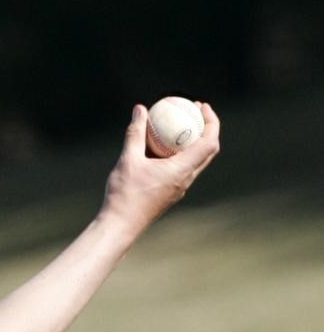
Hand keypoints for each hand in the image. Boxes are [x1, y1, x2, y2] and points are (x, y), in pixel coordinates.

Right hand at [101, 102, 220, 232]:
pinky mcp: (170, 192)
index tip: (200, 106)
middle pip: (207, 150)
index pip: (209, 142)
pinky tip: (161, 149)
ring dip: (193, 142)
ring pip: (195, 160)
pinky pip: (182, 168)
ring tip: (178, 127)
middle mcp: (186, 179)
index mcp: (182, 170)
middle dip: (205, 128)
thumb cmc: (124, 194)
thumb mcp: (128, 160)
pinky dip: (179, 154)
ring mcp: (179, 188)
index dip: (211, 121)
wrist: (120, 225)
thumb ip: (135, 133)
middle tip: (193, 111)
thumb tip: (140, 109)